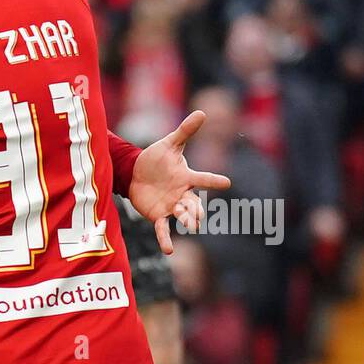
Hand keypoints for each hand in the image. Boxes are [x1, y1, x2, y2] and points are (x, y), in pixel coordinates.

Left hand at [127, 110, 229, 254]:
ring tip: (191, 226)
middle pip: (194, 203)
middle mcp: (182, 194)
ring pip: (182, 215)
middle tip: (199, 215)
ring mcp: (171, 206)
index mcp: (187, 177)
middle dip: (197, 209)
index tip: (226, 182)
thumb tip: (202, 112)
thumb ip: (185, 131)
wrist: (136, 172)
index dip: (213, 180)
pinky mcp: (158, 215)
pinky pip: (163, 229)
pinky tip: (169, 251)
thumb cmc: (156, 159)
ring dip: (186, 220)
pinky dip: (166, 239)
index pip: (203, 178)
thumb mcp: (170, 144)